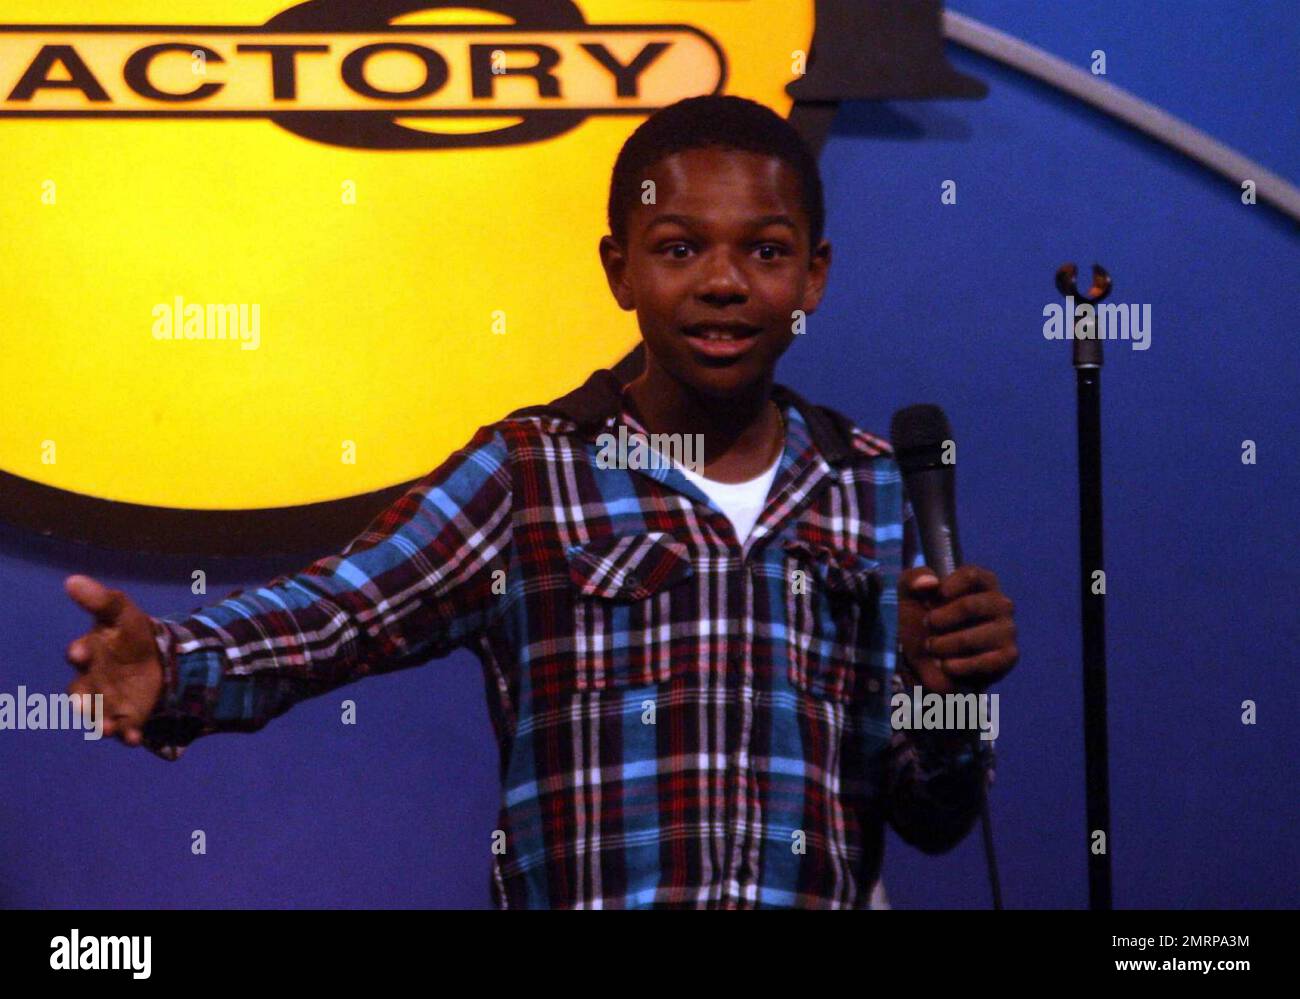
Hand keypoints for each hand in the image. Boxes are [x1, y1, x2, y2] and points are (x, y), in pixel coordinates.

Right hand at [64, 575, 163, 746]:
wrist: (159, 657)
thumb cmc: (131, 633)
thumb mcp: (123, 613)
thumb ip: (100, 600)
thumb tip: (72, 579)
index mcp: (89, 652)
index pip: (79, 653)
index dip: (79, 652)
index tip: (82, 651)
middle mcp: (91, 680)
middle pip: (80, 693)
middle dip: (82, 700)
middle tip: (84, 705)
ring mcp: (107, 701)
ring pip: (97, 716)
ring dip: (100, 723)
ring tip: (108, 729)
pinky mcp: (126, 716)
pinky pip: (123, 729)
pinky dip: (126, 735)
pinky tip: (133, 738)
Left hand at [898, 565, 1016, 695]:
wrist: (928, 664)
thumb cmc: (924, 624)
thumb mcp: (910, 597)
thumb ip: (913, 579)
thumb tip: (930, 582)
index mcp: (982, 582)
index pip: (971, 575)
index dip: (948, 587)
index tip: (933, 599)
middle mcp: (1000, 603)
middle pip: (968, 606)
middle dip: (938, 620)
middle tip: (927, 626)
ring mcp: (1007, 630)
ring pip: (970, 639)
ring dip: (942, 646)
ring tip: (933, 648)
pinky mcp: (1008, 656)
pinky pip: (981, 662)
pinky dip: (956, 666)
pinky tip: (946, 665)